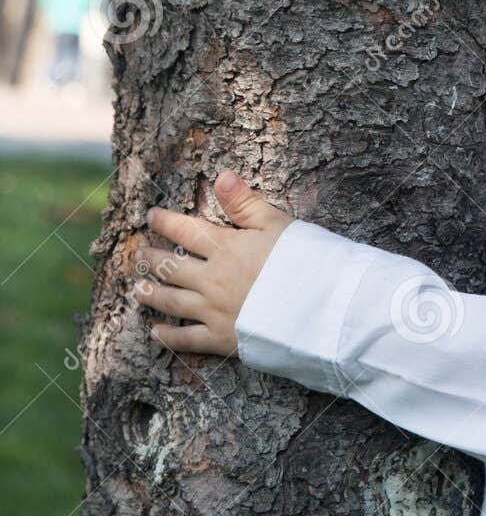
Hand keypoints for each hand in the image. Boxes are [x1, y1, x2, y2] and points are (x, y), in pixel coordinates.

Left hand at [132, 171, 292, 357]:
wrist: (317, 308)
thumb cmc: (305, 261)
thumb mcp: (277, 224)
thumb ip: (246, 203)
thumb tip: (221, 176)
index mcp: (226, 248)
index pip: (187, 230)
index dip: (166, 221)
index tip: (151, 216)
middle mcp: (212, 279)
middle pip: (173, 266)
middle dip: (153, 259)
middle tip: (139, 255)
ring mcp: (214, 310)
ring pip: (173, 301)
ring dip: (152, 294)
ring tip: (137, 289)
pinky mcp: (222, 338)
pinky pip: (188, 339)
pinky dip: (169, 337)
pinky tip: (155, 333)